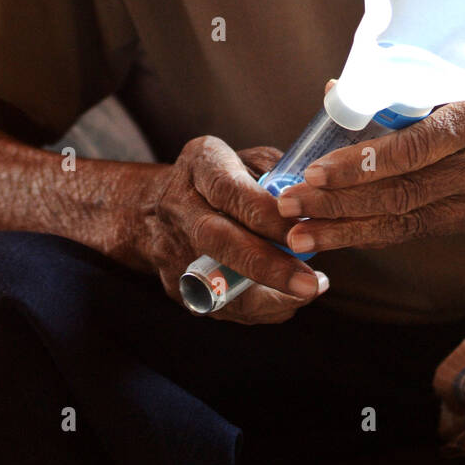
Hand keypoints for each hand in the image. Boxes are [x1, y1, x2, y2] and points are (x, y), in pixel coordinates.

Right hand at [142, 136, 330, 322]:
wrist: (152, 208)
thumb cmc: (216, 177)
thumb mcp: (244, 156)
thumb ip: (277, 172)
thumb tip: (311, 201)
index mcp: (200, 167)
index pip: (231, 191)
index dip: (268, 215)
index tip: (305, 229)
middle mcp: (179, 208)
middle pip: (221, 242)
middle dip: (269, 266)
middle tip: (309, 282)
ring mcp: (174, 251)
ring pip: (220, 285)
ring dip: (270, 297)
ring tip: (310, 290)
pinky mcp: (178, 286)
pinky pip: (222, 305)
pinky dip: (261, 307)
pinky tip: (290, 298)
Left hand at [276, 53, 464, 253]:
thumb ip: (415, 81)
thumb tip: (341, 89)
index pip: (413, 150)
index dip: (359, 166)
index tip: (315, 170)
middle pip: (403, 194)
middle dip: (338, 204)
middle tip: (289, 207)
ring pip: (410, 221)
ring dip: (350, 230)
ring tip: (303, 236)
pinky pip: (427, 228)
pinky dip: (381, 231)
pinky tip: (345, 233)